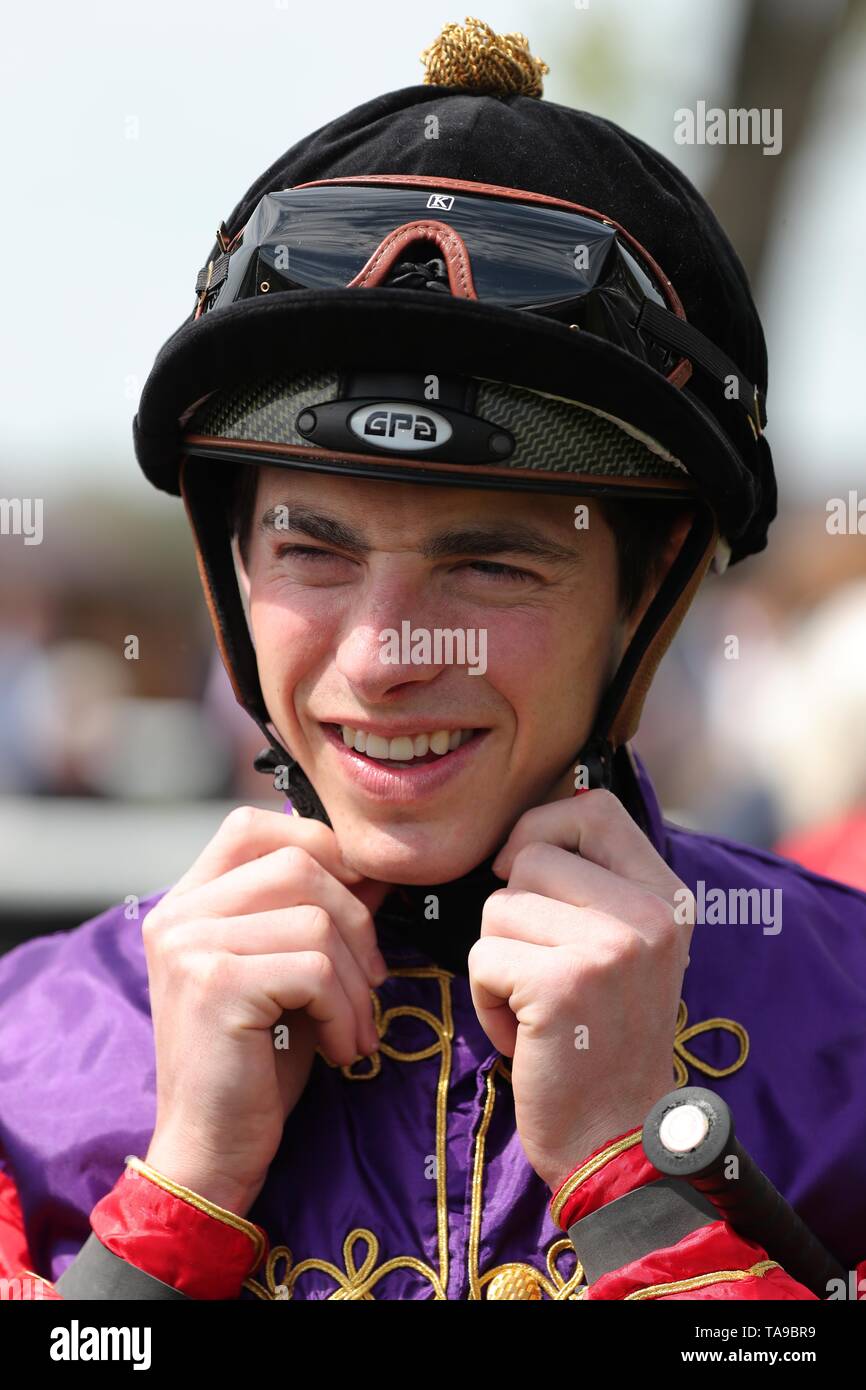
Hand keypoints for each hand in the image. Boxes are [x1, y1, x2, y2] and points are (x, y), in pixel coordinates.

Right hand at [141, 807, 390, 1216]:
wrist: (212, 1149)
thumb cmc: (258, 1061)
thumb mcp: (291, 970)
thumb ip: (320, 911)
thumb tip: (376, 864)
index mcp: (188, 901)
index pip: (256, 827)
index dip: (320, 852)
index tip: (354, 911)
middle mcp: (178, 913)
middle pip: (301, 863)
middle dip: (357, 924)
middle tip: (370, 984)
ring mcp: (190, 944)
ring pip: (318, 918)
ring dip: (358, 981)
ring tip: (353, 1027)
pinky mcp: (215, 984)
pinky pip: (316, 968)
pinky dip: (345, 1012)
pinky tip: (339, 1050)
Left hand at [467, 790, 693, 1191]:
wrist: (615, 1140)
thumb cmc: (601, 1040)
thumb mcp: (625, 948)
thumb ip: (593, 885)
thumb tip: (524, 826)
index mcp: (667, 896)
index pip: (593, 807)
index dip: (543, 828)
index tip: (526, 875)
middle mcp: (650, 915)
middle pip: (529, 856)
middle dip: (512, 914)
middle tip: (542, 970)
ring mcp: (611, 947)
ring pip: (498, 907)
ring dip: (497, 961)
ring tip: (536, 1007)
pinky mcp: (564, 984)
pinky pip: (483, 957)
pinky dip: (487, 1000)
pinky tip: (524, 1035)